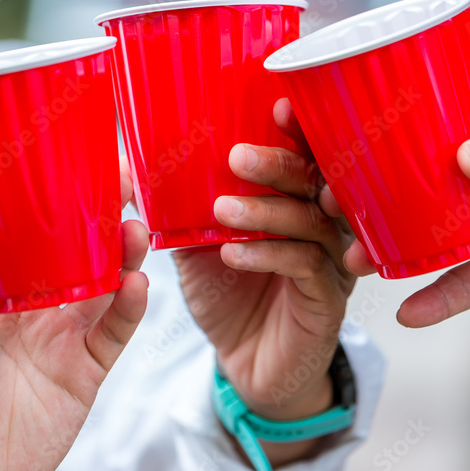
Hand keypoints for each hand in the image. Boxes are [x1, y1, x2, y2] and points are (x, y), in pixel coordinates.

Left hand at [0, 164, 148, 470]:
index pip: (27, 238)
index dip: (49, 204)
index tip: (69, 170)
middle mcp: (38, 307)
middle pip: (78, 252)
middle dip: (100, 218)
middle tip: (123, 184)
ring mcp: (67, 336)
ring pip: (106, 284)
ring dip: (123, 255)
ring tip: (135, 230)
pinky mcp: (90, 369)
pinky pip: (116, 331)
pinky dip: (131, 307)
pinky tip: (137, 284)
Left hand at [174, 98, 355, 466]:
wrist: (247, 363)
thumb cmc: (229, 295)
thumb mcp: (199, 247)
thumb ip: (184, 210)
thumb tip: (138, 168)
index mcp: (300, 199)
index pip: (307, 154)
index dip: (298, 130)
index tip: (275, 106)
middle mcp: (324, 223)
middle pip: (316, 180)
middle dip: (279, 164)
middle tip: (237, 156)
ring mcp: (332, 260)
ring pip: (311, 222)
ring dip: (267, 211)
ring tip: (223, 209)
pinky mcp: (327, 299)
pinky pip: (306, 267)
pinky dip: (268, 254)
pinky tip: (234, 252)